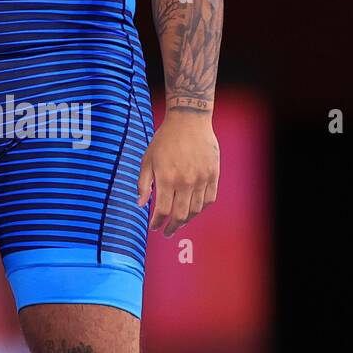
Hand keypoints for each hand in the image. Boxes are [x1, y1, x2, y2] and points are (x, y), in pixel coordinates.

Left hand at [137, 113, 219, 235]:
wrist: (189, 120)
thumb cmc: (165, 139)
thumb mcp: (147, 159)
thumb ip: (143, 184)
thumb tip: (140, 204)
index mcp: (166, 178)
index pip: (163, 211)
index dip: (157, 223)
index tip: (154, 227)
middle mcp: (185, 181)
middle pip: (180, 215)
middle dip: (172, 227)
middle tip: (167, 232)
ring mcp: (201, 179)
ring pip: (196, 210)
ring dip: (186, 220)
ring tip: (179, 222)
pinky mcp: (213, 174)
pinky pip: (209, 199)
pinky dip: (201, 209)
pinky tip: (194, 210)